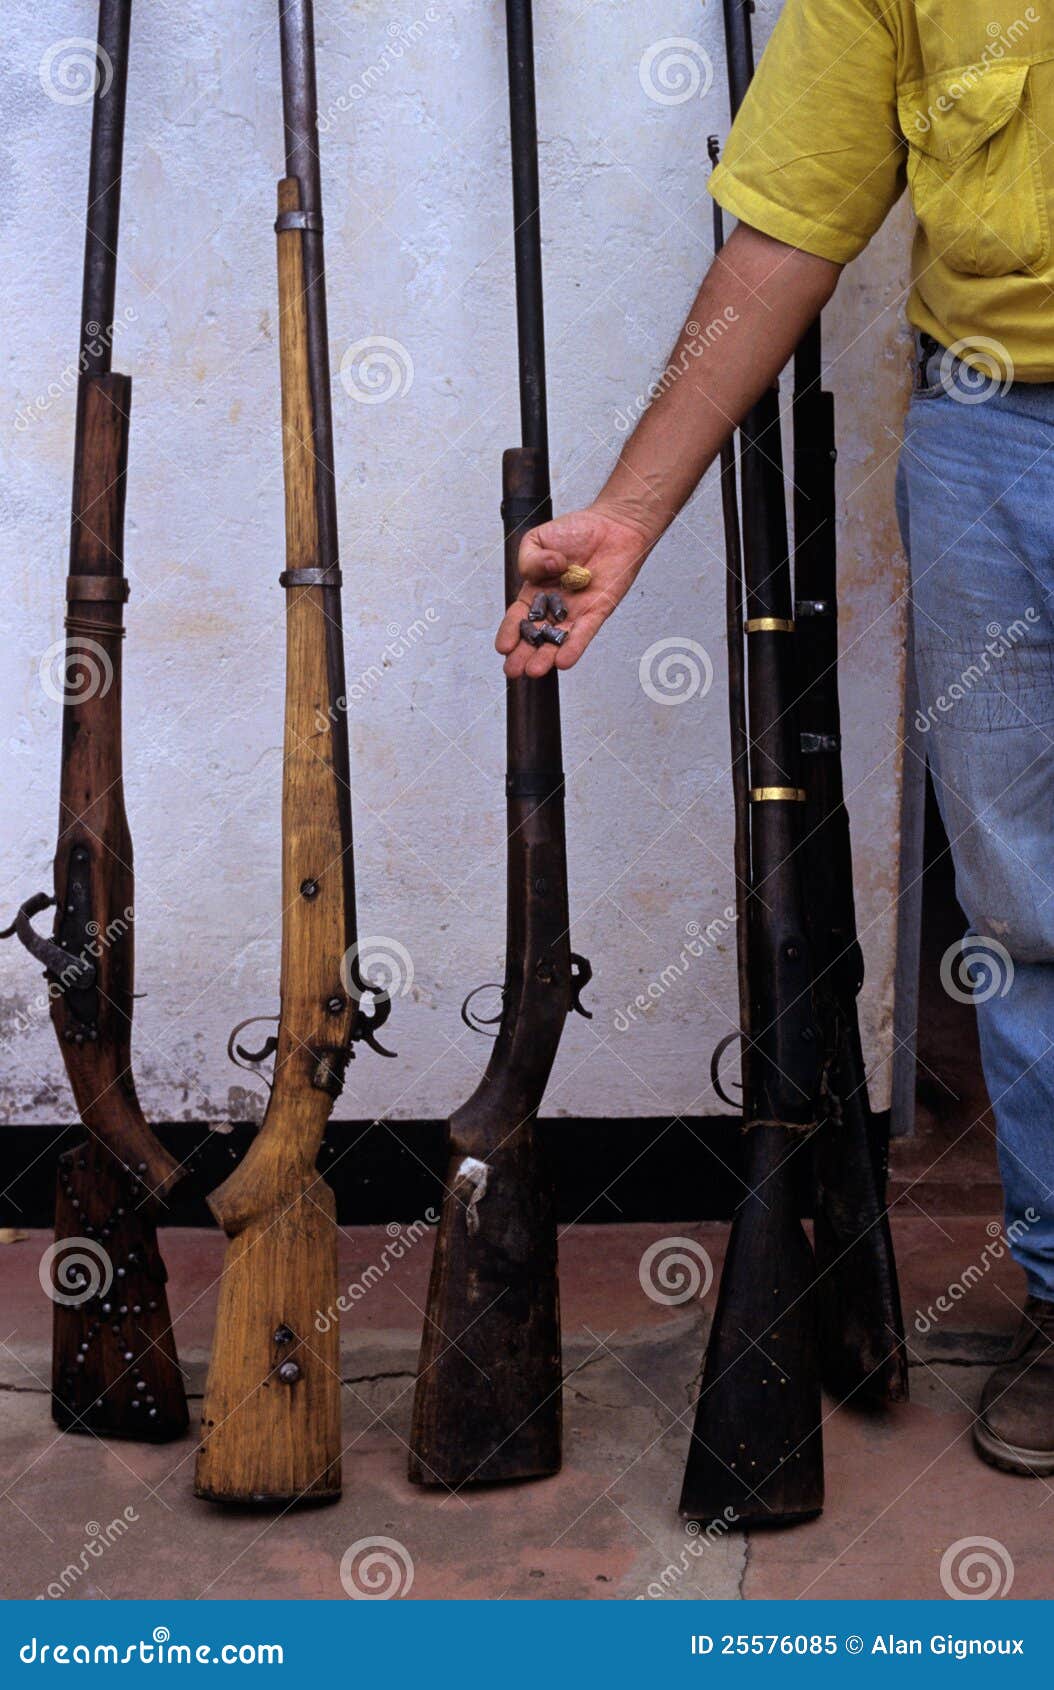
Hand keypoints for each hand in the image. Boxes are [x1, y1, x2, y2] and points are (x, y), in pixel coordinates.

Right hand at [495, 504, 653, 676]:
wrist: (612, 525)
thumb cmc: (576, 531)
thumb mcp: (537, 539)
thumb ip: (530, 558)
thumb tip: (547, 569)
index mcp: (536, 590)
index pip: (519, 616)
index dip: (510, 631)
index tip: (503, 647)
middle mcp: (555, 605)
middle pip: (537, 635)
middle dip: (524, 654)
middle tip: (513, 669)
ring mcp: (576, 610)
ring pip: (559, 638)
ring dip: (546, 656)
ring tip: (535, 671)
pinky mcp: (598, 610)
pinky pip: (585, 631)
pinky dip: (574, 646)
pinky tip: (563, 660)